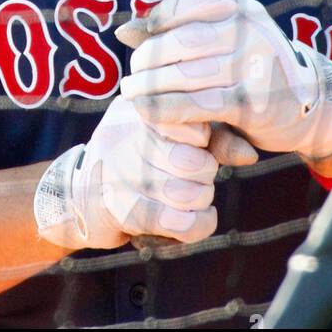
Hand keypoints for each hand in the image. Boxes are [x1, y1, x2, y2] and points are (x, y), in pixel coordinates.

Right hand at [33, 96, 217, 249]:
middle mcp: (128, 138)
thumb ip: (212, 135)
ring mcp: (124, 176)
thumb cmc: (135, 155)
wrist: (81, 193)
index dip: (201, 137)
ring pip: (192, 194)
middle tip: (196, 171)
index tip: (195, 140)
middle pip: (195, 162)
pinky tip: (199, 215)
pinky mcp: (126, 212)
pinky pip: (183, 223)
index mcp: (140, 108)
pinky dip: (200, 223)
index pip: (191, 121)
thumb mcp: (167, 133)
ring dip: (201, 197)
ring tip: (192, 191)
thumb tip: (250, 155)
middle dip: (205, 172)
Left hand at [117, 0, 331, 159]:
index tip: (138, 35)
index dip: (158, 18)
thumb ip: (174, 30)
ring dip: (149, 86)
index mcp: (240, 4)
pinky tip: (145, 111)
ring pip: (185, 74)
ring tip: (131, 93)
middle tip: (132, 74)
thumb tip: (124, 31)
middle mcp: (250, 29)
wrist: (308, 103)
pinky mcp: (252, 103)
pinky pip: (197, 105)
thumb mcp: (221, 37)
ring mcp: (254, 65)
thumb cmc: (249, 66)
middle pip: (182, 41)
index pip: (189, 2)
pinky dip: (165, 109)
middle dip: (148, 59)